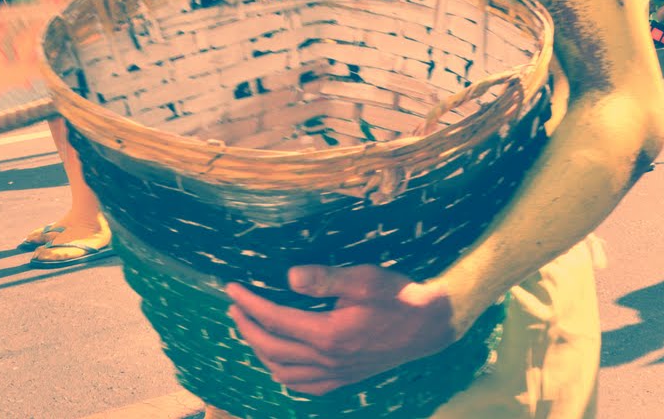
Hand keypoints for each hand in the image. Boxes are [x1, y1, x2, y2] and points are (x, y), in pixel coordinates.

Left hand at [226, 265, 460, 395]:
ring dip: (261, 351)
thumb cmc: (398, 296)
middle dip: (246, 327)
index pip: (274, 319)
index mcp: (328, 334)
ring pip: (284, 372)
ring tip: (249, 329)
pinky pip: (306, 386)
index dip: (249, 303)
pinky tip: (281, 361)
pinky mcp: (347, 378)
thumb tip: (288, 277)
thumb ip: (325, 278)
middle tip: (234, 306)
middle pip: (272, 348)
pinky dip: (285, 374)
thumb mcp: (364, 278)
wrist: (431, 325)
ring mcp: (337, 373)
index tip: (232, 288)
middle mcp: (329, 359)